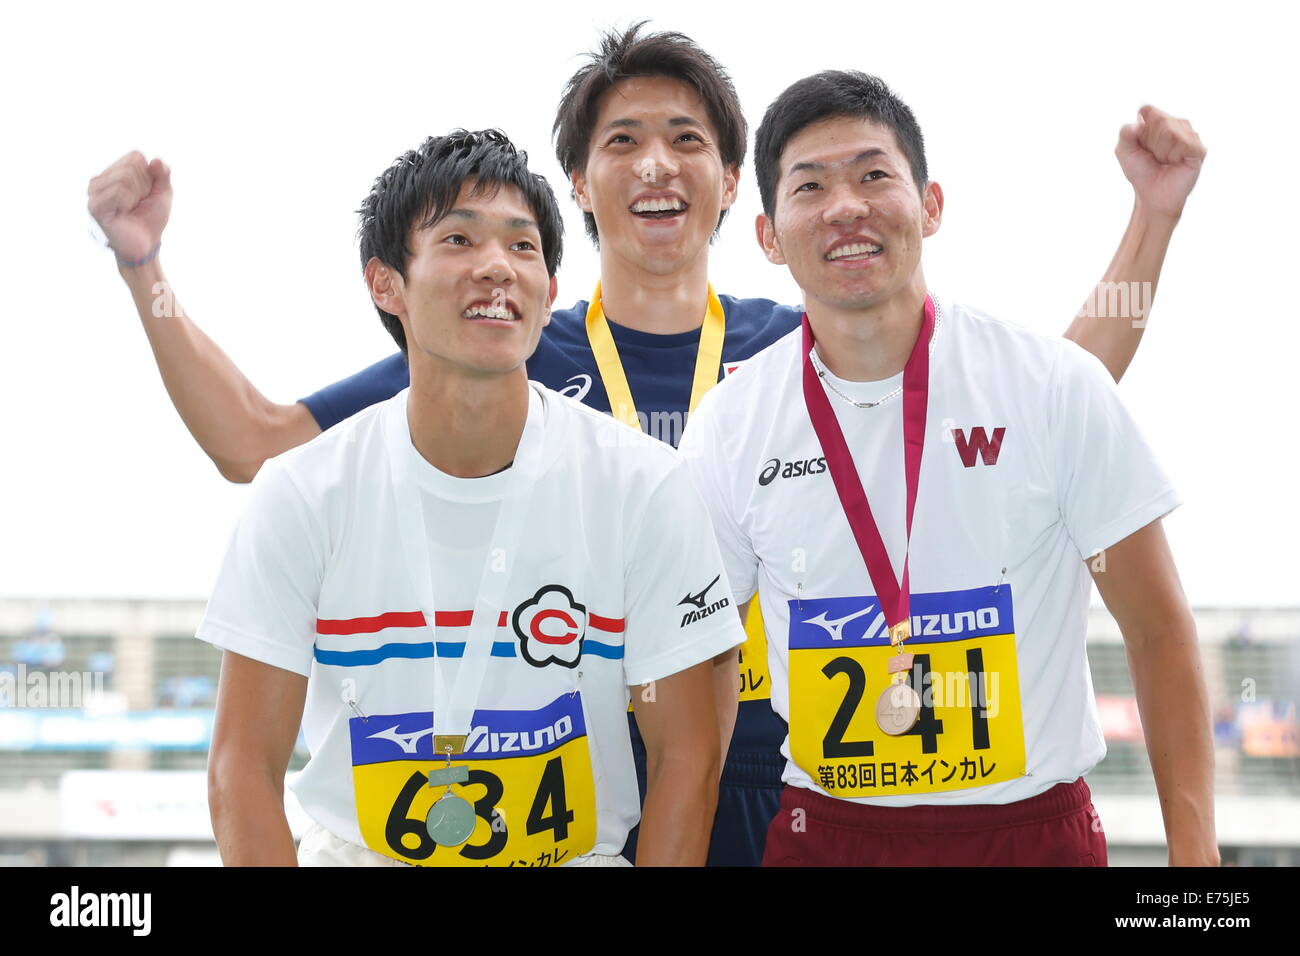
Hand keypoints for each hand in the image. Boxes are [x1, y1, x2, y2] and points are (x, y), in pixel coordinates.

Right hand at [87, 151, 172, 261]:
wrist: (146, 244)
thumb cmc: (151, 218)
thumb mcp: (163, 192)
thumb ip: (163, 174)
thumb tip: (157, 159)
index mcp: (114, 172)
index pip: (135, 156)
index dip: (148, 175)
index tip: (146, 193)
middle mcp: (100, 179)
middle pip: (130, 166)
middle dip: (143, 187)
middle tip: (138, 204)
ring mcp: (94, 191)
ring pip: (124, 178)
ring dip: (136, 196)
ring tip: (131, 209)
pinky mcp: (94, 205)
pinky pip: (118, 191)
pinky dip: (128, 203)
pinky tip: (123, 213)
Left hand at [1116, 106, 1205, 221]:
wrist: (1153, 195)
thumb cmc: (1141, 172)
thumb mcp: (1124, 152)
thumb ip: (1125, 133)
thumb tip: (1139, 123)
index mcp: (1158, 121)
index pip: (1147, 110)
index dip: (1141, 129)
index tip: (1141, 144)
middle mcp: (1176, 124)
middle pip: (1160, 120)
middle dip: (1151, 143)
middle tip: (1154, 156)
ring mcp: (1190, 135)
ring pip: (1171, 132)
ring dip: (1162, 151)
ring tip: (1165, 160)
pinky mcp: (1199, 148)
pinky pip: (1184, 143)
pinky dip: (1174, 156)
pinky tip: (1176, 163)